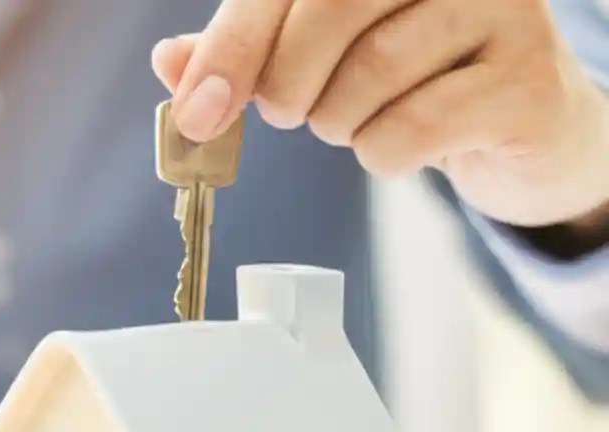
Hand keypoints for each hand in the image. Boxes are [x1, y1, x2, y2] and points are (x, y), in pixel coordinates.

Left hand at [151, 0, 608, 230]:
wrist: (524, 125)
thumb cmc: (412, 77)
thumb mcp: (319, 57)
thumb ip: (246, 53)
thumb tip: (170, 63)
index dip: (232, 46)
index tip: (197, 112)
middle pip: (327, 14)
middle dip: (286, 85)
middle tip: (292, 112)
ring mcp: (500, 11)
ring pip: (371, 74)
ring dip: (339, 123)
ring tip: (355, 121)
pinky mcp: (524, 80)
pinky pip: (414, 127)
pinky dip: (384, 155)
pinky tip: (402, 146)